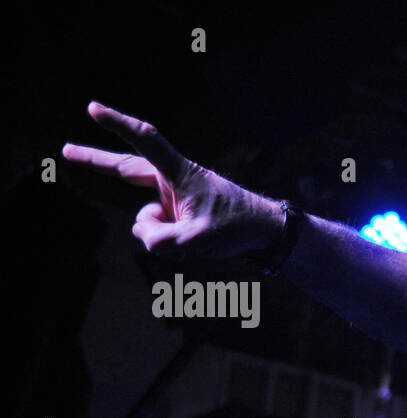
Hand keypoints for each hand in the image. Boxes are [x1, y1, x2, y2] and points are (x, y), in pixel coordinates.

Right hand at [62, 101, 280, 260]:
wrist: (265, 233)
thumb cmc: (237, 227)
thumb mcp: (197, 240)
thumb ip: (162, 241)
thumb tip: (144, 235)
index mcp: (181, 173)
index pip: (145, 141)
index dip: (118, 124)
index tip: (93, 108)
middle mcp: (174, 181)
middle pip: (127, 169)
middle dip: (97, 162)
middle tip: (66, 151)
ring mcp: (175, 198)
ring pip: (146, 221)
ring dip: (161, 237)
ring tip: (195, 240)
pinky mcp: (179, 214)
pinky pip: (158, 234)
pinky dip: (170, 244)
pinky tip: (194, 246)